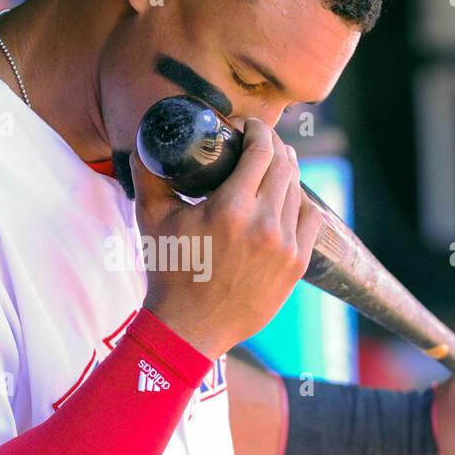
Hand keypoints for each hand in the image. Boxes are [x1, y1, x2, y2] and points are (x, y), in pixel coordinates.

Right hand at [131, 119, 322, 358]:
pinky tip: (287, 198)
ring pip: (299, 190)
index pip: (261, 149)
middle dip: (273, 145)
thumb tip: (144, 143)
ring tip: (272, 167)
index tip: (246, 127)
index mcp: (230, 209)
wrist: (189, 328)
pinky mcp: (296, 264)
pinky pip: (311, 219)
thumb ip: (148, 176)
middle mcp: (264, 224)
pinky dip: (301, 202)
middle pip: (284, 164)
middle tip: (258, 142)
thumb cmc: (168, 272)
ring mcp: (285, 246)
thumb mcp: (152, 220)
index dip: (257, 129)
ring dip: (287, 171)